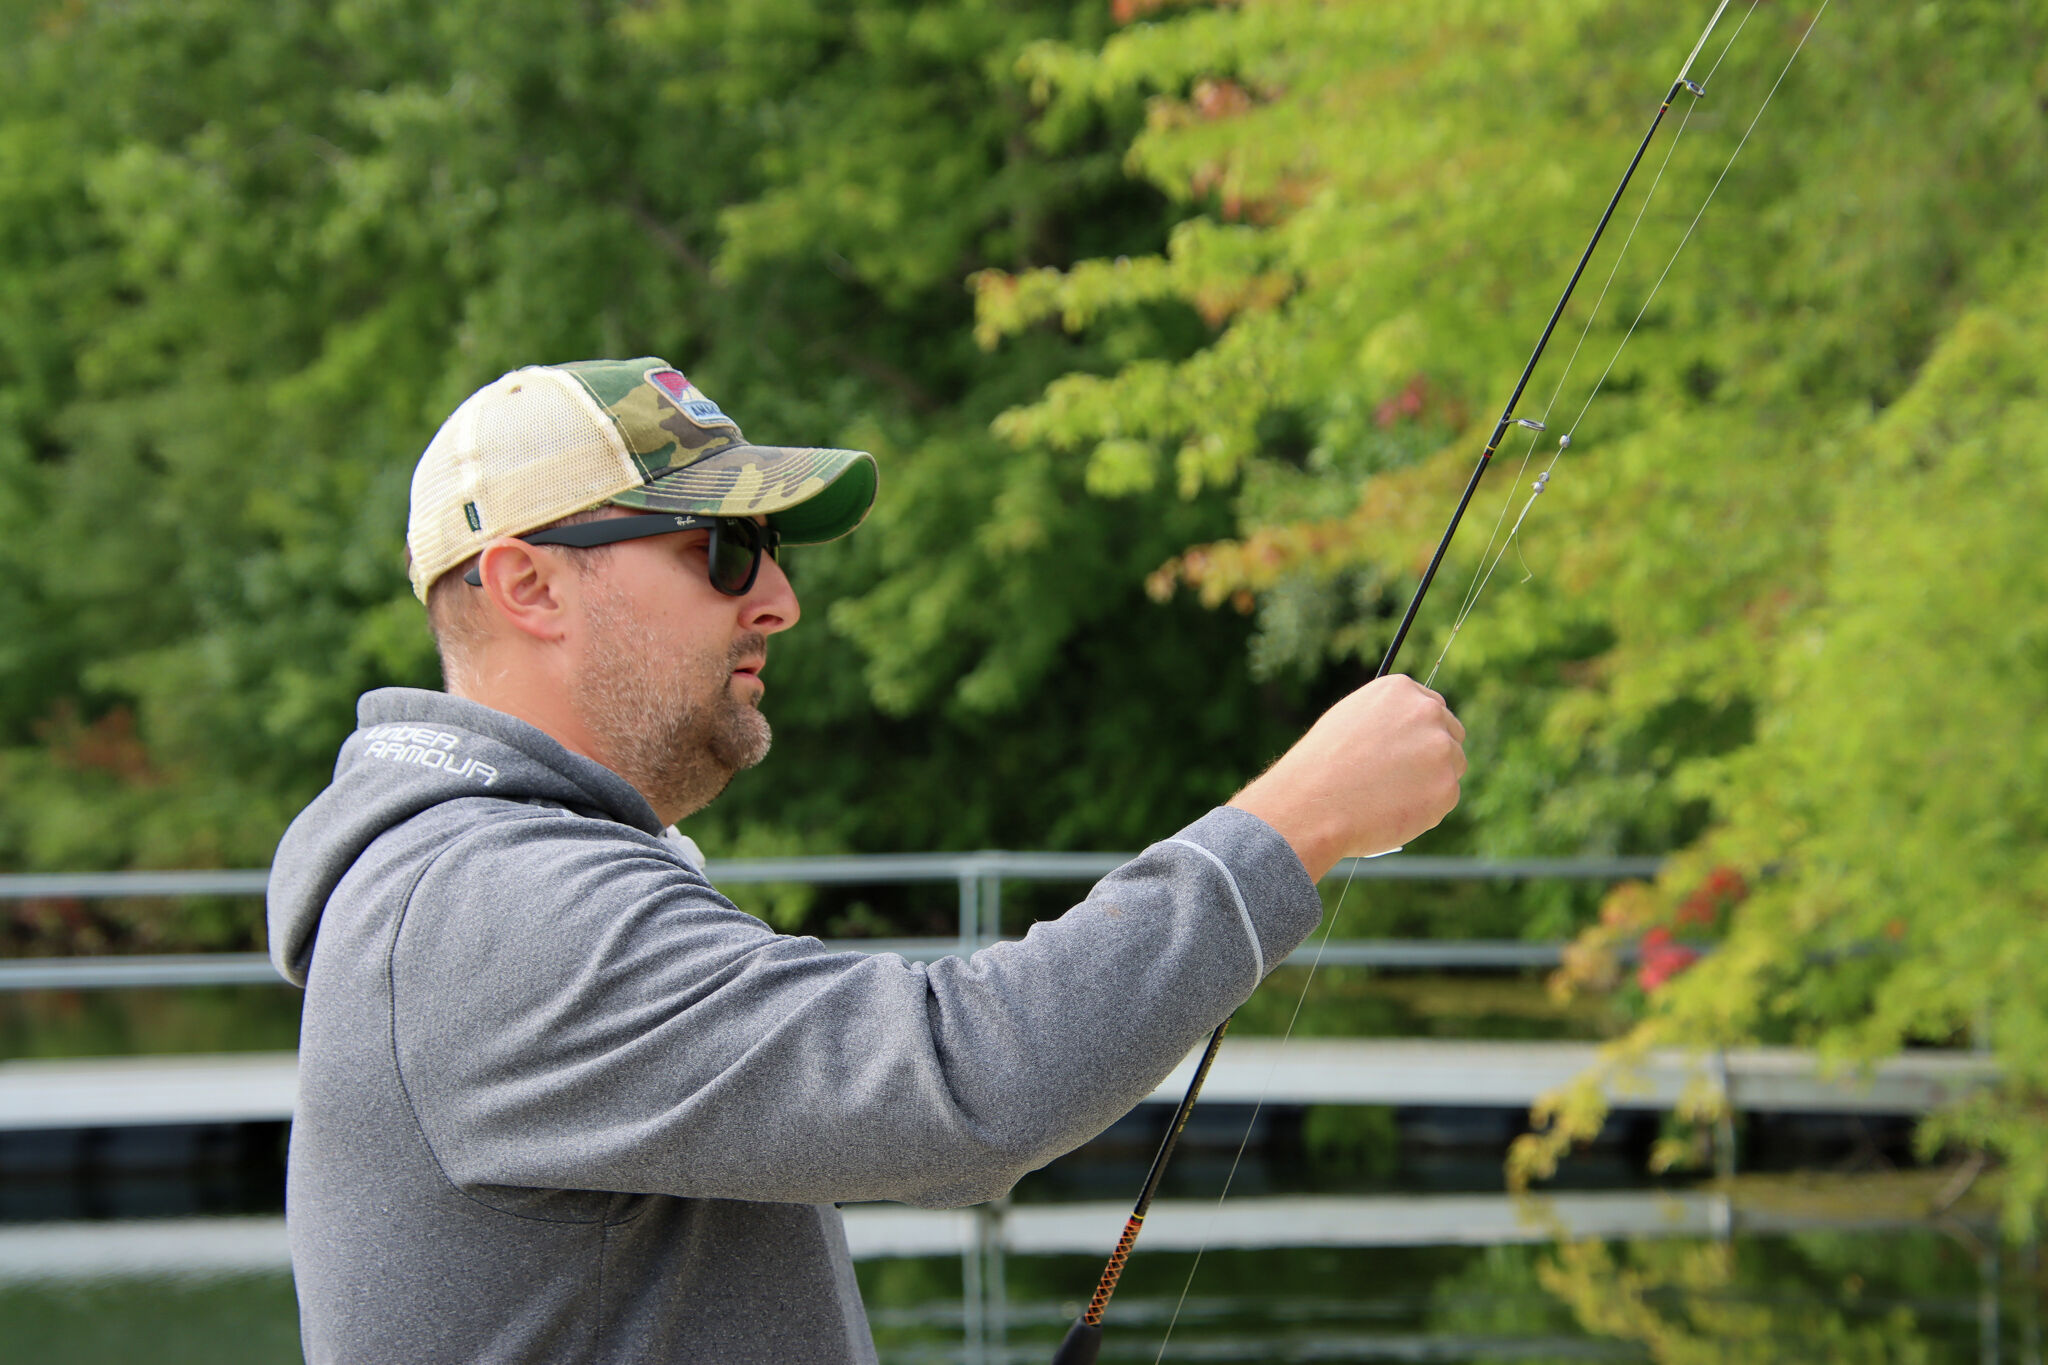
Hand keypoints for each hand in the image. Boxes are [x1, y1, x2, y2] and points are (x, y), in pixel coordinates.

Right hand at [1228, 675, 1465, 880]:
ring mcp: (1441, 749)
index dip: (1423, 732)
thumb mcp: (1349, 721)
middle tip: (1408, 778)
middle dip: (1436, 755)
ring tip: (1388, 797)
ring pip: (1452, 769)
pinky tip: (1391, 811)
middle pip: (1452, 735)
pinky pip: (1444, 800)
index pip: (1433, 708)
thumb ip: (1386, 720)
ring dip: (1431, 783)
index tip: (1414, 749)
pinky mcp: (1447, 788)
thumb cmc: (1320, 767)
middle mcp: (1427, 712)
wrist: (1313, 804)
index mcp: (1400, 689)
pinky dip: (1425, 810)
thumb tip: (1407, 735)